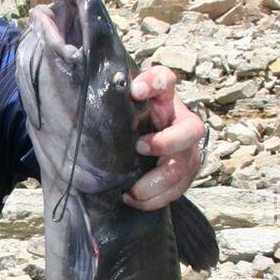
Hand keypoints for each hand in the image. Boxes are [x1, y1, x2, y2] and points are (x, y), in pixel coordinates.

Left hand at [124, 66, 204, 211]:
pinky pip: (175, 191)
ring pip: (181, 168)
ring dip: (153, 183)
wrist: (140, 144)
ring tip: (130, 189)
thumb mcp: (120, 110)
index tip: (135, 90)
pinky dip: (152, 199)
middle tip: (139, 148)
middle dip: (165, 143)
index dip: (154, 82)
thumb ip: (110, 101)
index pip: (165, 80)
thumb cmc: (128, 124)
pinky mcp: (185, 173)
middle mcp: (181, 122)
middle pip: (191, 129)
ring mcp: (187, 149)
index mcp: (163, 99)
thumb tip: (88, 92)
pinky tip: (132, 197)